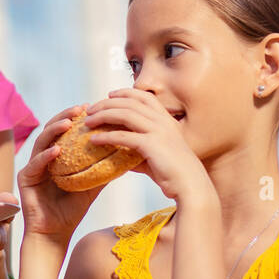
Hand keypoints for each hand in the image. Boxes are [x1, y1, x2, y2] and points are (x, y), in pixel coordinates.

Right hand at [16, 104, 105, 242]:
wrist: (55, 233)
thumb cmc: (72, 210)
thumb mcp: (91, 185)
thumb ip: (102, 168)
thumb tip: (125, 153)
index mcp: (55, 156)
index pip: (64, 131)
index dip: (76, 117)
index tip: (91, 107)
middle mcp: (42, 157)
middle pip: (51, 129)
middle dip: (65, 116)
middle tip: (81, 108)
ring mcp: (32, 167)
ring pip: (41, 142)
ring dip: (54, 130)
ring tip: (69, 122)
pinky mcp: (25, 179)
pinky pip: (35, 164)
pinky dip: (46, 156)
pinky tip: (57, 150)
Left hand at [83, 88, 210, 201]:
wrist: (190, 185)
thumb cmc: (174, 173)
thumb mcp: (157, 156)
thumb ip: (139, 152)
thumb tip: (121, 158)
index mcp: (166, 120)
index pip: (144, 97)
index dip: (125, 93)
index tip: (109, 94)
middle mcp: (162, 121)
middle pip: (129, 102)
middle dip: (107, 103)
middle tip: (90, 109)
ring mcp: (157, 131)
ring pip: (124, 114)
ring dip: (103, 115)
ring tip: (88, 121)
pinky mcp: (151, 145)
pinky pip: (123, 136)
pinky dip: (106, 136)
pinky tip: (93, 140)